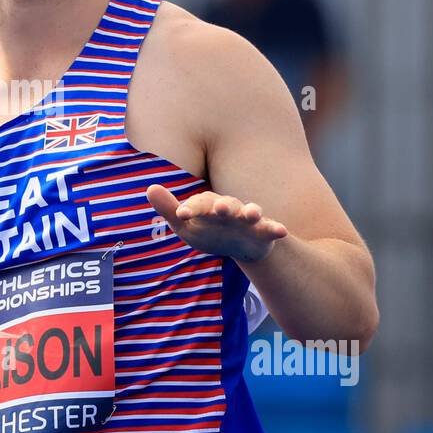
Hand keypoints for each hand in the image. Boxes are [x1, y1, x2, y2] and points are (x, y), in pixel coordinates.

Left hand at [145, 184, 287, 262]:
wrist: (239, 244)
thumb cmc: (207, 230)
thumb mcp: (185, 225)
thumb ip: (169, 209)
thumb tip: (150, 188)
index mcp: (208, 206)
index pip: (198, 205)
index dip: (191, 209)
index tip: (182, 214)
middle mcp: (229, 209)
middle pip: (226, 205)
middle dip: (223, 207)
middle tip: (220, 209)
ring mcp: (247, 219)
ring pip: (250, 212)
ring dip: (251, 212)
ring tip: (252, 214)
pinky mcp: (263, 231)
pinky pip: (271, 228)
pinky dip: (276, 228)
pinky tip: (282, 231)